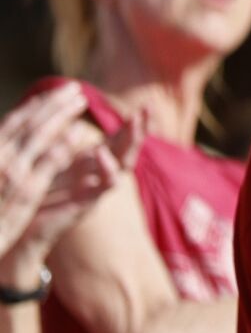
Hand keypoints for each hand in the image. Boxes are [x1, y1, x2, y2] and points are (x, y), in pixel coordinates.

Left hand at [0, 85, 129, 273]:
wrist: (21, 227)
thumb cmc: (30, 195)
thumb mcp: (46, 162)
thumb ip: (59, 144)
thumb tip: (67, 120)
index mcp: (87, 164)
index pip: (116, 140)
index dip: (128, 124)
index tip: (142, 105)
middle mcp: (95, 175)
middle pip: (126, 149)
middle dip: (138, 128)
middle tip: (147, 108)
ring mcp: (95, 188)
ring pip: (124, 163)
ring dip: (132, 142)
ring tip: (135, 121)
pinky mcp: (88, 202)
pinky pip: (106, 185)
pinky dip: (107, 168)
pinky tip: (101, 152)